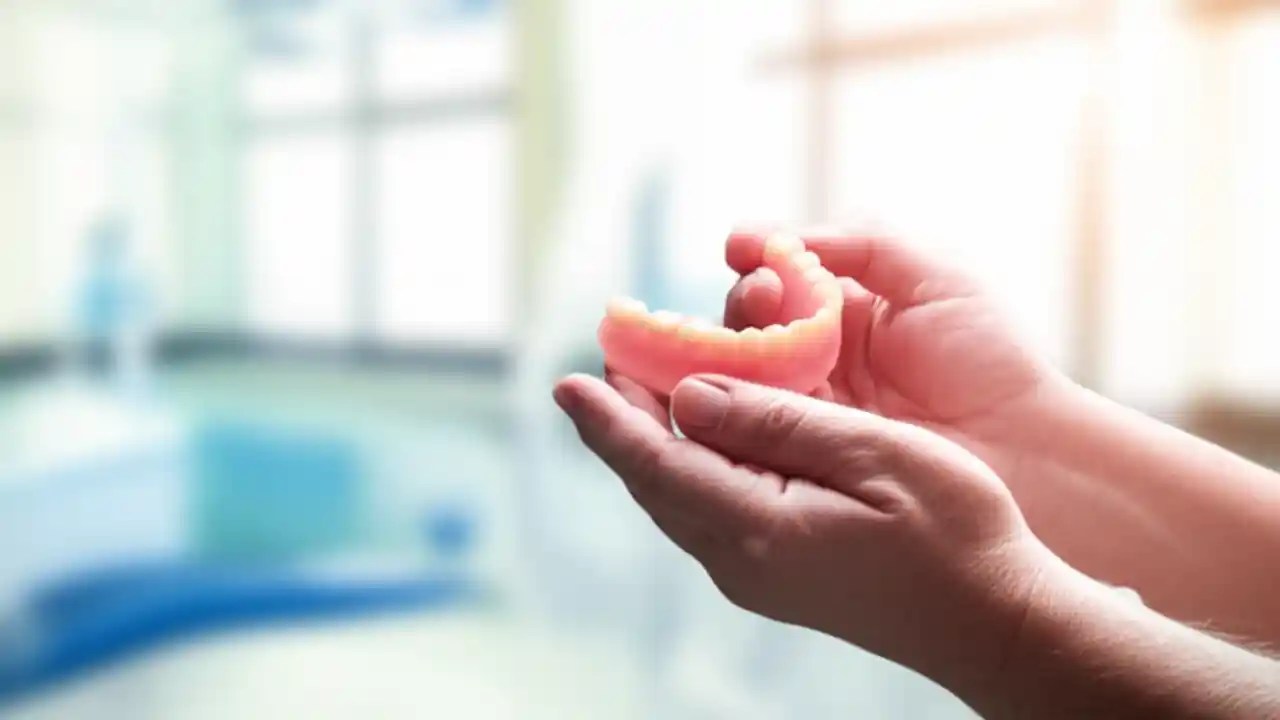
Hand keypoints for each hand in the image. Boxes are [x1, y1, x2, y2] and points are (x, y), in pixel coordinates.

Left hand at [553, 371, 1054, 697]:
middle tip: (611, 355)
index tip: (564, 380)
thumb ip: (777, 422)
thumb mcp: (873, 455)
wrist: (999, 623)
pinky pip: (711, 510)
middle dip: (625, 419)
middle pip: (657, 480)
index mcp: (758, 528)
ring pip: (681, 496)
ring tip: (645, 384)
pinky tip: (707, 434)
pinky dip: (694, 464)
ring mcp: (759, 575)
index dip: (606, 420)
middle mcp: (742, 560)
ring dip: (657, 439)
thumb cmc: (956, 535)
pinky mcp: (779, 576)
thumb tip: (689, 395)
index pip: (654, 465)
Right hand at [722, 226, 1061, 477]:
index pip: (778, 278)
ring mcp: (804, 406)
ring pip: (740, 370)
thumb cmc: (989, 357)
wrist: (1024, 451)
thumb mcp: (931, 277)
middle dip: (745, 301)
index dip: (757, 260)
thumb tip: (767, 237)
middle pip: (748, 323)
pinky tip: (732, 384)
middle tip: (762, 296)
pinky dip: (734, 401)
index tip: (744, 249)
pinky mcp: (801, 454)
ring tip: (747, 338)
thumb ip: (859, 244)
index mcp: (842, 310)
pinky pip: (751, 423)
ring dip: (730, 348)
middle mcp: (813, 355)